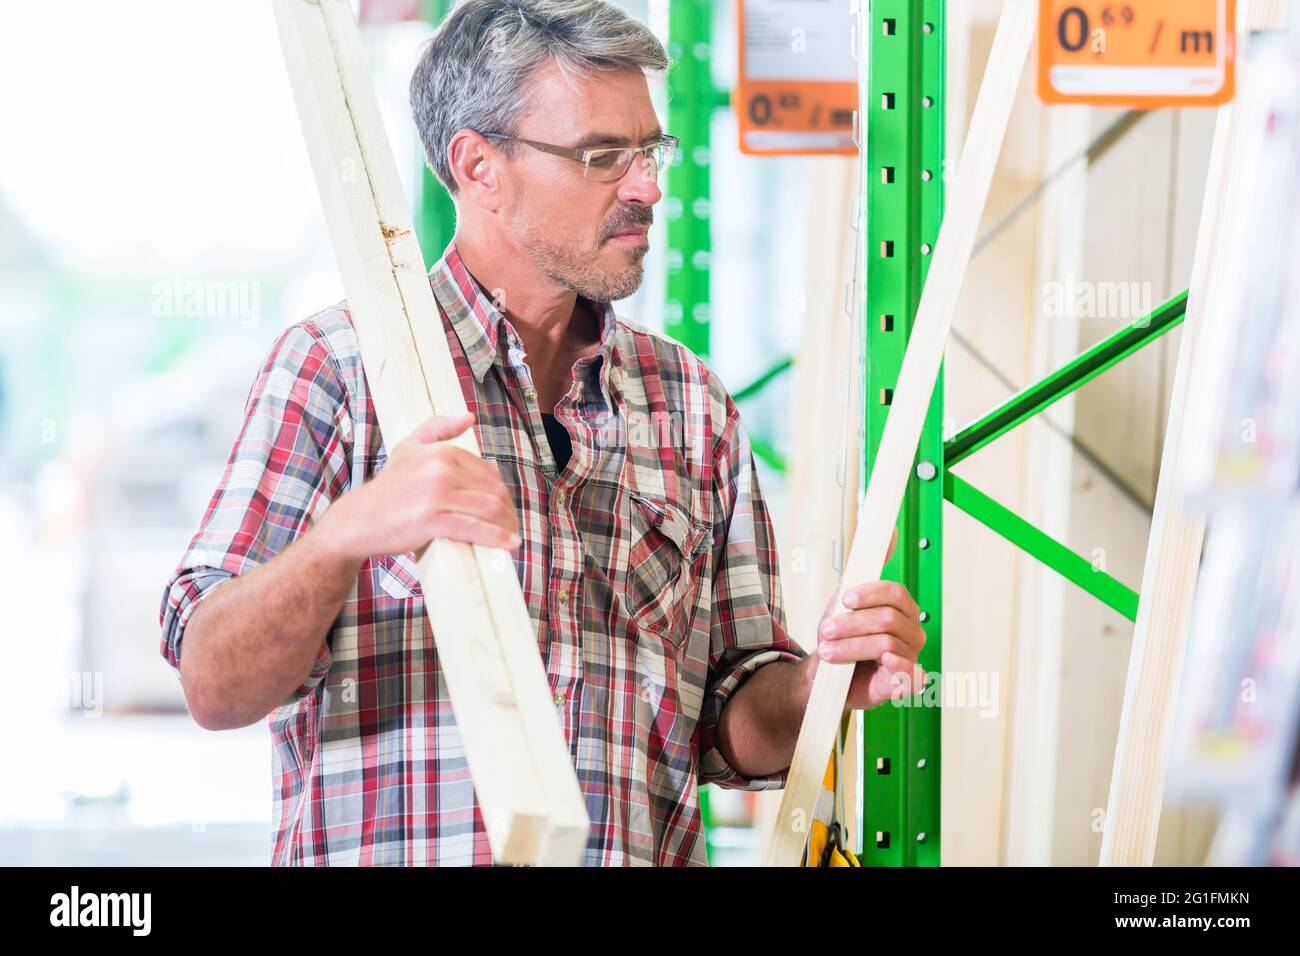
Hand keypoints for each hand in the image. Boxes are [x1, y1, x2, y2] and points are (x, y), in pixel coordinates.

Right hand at [320, 411, 520, 560]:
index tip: (504, 507)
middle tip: (511, 525)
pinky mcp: (432, 520)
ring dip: (507, 524)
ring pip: (490, 508)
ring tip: (511, 536)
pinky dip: (497, 537)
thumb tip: (469, 417)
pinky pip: (475, 528)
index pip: (487, 472)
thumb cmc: (386, 489)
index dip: (500, 491)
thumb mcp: (407, 448)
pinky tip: (509, 543)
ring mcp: (436, 494)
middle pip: (493, 490)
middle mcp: (440, 469)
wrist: (357, 521)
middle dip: (508, 510)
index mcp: (440, 452)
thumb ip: (436, 428)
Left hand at [808, 529, 927, 710]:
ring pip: (887, 643)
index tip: (844, 601)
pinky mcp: (904, 683)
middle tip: (825, 631)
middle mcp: (910, 631)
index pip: (895, 593)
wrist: (824, 674)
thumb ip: (866, 567)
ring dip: (851, 646)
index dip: (869, 595)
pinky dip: (896, 667)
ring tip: (829, 652)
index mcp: (900, 609)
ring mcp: (910, 657)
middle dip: (851, 624)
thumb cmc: (839, 636)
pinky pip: (909, 673)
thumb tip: (887, 530)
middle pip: (888, 619)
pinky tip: (881, 663)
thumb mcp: (846, 597)